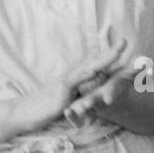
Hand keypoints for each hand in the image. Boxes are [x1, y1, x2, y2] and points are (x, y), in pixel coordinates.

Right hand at [10, 35, 127, 134]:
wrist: (28, 112)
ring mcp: (68, 79)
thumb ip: (80, 91)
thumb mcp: (69, 97)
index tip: (124, 44)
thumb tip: (92, 86)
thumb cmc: (47, 106)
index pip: (96, 63)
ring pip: (89, 66)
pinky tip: (96, 69)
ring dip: (104, 58)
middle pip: (95, 60)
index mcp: (77, 76)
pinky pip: (76, 80)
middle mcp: (73, 74)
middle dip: (111, 51)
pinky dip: (86, 74)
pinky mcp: (62, 88)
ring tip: (118, 51)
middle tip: (126, 41)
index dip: (110, 53)